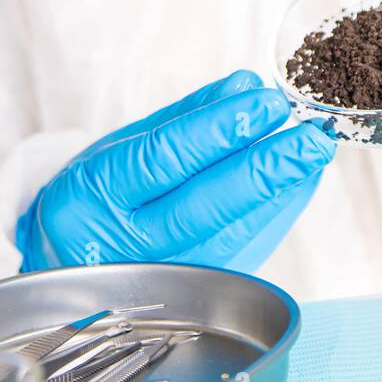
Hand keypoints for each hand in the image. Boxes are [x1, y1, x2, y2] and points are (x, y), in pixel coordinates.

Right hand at [16, 70, 335, 272]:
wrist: (70, 258)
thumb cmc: (98, 194)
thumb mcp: (122, 145)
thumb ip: (186, 117)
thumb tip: (245, 85)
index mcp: (94, 195)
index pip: (165, 159)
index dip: (220, 131)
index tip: (266, 104)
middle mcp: (122, 245)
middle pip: (202, 207)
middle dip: (264, 170)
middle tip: (310, 139)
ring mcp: (158, 278)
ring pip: (228, 236)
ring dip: (279, 192)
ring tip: (311, 155)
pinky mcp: (190, 296)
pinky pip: (240, 253)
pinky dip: (273, 215)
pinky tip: (297, 184)